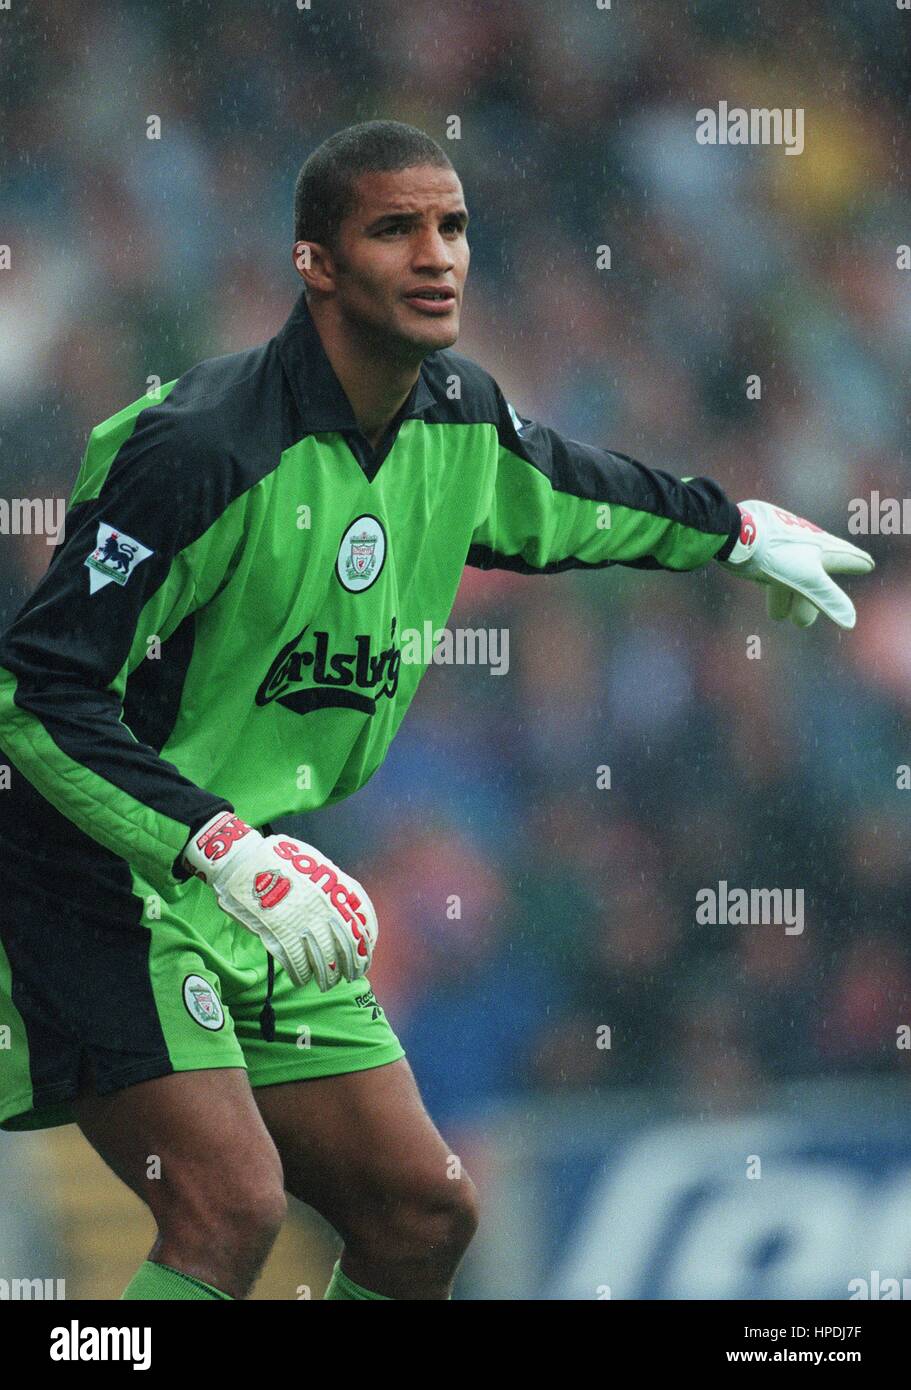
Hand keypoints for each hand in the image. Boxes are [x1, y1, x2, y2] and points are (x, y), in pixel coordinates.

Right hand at [183, 813, 377, 990]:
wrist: (243, 862)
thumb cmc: (278, 860)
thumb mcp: (314, 864)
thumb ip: (331, 885)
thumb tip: (344, 906)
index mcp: (335, 888)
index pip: (363, 923)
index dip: (366, 945)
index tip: (365, 956)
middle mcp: (325, 908)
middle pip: (348, 947)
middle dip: (352, 966)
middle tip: (351, 976)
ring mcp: (304, 923)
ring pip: (325, 961)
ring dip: (328, 977)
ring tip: (327, 983)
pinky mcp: (281, 936)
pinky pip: (297, 964)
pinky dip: (302, 976)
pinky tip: (302, 979)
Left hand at [719, 499, 873, 628]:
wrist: (735, 535)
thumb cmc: (776, 555)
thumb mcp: (806, 581)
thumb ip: (828, 600)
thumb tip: (850, 623)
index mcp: (824, 549)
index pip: (848, 557)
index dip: (857, 563)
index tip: (867, 564)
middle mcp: (807, 546)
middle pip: (818, 577)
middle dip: (809, 601)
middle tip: (800, 620)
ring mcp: (785, 547)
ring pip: (792, 577)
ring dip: (786, 598)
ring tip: (778, 615)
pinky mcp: (764, 549)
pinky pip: (772, 570)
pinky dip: (769, 583)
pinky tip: (761, 583)